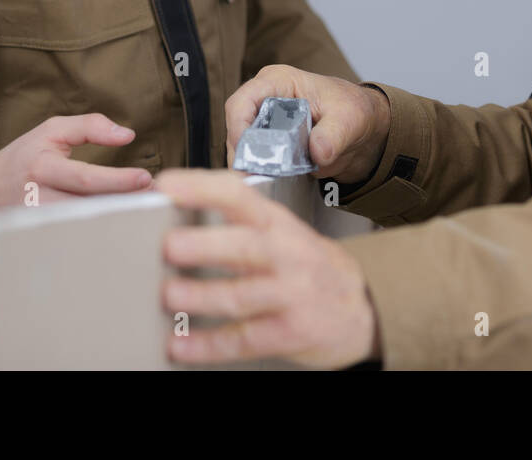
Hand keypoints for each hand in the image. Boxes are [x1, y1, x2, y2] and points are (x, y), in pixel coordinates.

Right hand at [0, 113, 151, 244]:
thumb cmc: (22, 158)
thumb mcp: (51, 131)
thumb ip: (90, 126)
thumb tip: (128, 134)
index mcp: (42, 169)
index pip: (85, 177)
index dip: (117, 180)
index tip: (145, 179)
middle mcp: (39, 201)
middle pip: (89, 207)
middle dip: (125, 205)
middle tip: (155, 200)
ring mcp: (39, 227)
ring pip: (85, 229)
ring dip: (118, 223)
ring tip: (146, 216)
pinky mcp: (41, 244)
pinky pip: (76, 243)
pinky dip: (101, 238)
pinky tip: (123, 233)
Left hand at [157, 169, 380, 367]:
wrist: (364, 306)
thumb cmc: (313, 266)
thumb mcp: (285, 233)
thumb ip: (241, 224)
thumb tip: (178, 217)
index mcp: (279, 223)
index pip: (239, 196)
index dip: (202, 188)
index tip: (167, 187)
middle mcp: (287, 255)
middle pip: (243, 246)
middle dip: (203, 245)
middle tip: (168, 246)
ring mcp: (291, 295)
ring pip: (240, 296)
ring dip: (201, 296)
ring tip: (168, 295)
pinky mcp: (290, 333)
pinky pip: (244, 339)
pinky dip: (209, 345)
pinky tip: (181, 345)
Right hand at [226, 65, 390, 183]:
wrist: (364, 130)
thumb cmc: (353, 110)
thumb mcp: (349, 119)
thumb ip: (333, 134)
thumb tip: (318, 150)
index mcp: (278, 82)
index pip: (242, 101)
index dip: (238, 128)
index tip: (246, 154)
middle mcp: (264, 101)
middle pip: (235, 127)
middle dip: (240, 154)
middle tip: (249, 179)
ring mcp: (264, 124)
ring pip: (241, 147)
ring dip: (248, 167)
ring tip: (257, 186)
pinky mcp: (269, 146)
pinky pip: (254, 161)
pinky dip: (258, 174)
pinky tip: (264, 187)